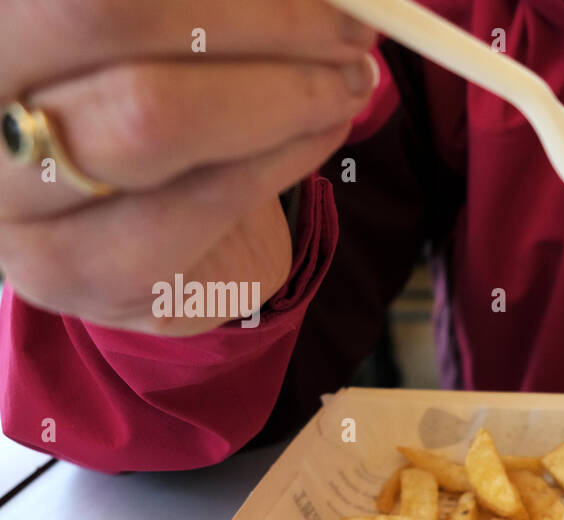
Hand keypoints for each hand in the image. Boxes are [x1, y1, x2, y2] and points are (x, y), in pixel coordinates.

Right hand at [0, 0, 378, 334]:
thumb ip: (213, 7)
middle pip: (99, 15)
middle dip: (259, 21)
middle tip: (350, 31)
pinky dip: (286, 154)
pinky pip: (200, 198)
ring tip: (350, 81)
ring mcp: (3, 194)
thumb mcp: (172, 32)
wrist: (140, 234)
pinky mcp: (64, 270)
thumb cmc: (149, 95)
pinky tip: (324, 127)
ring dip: (285, 93)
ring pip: (154, 117)